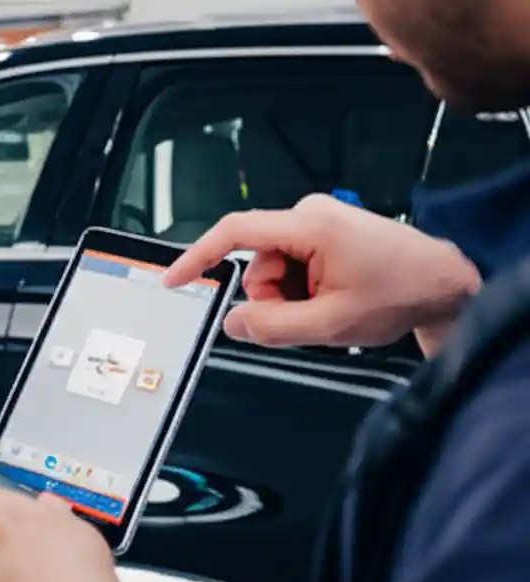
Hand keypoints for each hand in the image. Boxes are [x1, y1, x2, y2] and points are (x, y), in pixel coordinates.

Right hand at [163, 194, 481, 354]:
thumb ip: (274, 328)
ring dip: (291, 298)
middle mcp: (310, 213)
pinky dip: (304, 290)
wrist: (446, 282)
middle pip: (257, 265)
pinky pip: (292, 267)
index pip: (235, 232)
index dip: (197, 257)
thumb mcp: (331, 324)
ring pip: (273, 271)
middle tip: (312, 318)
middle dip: (274, 299)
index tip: (174, 279)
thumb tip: (233, 324)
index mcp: (310, 226)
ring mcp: (318, 221)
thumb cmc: (401, 292)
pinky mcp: (325, 231)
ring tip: (332, 307)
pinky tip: (335, 297)